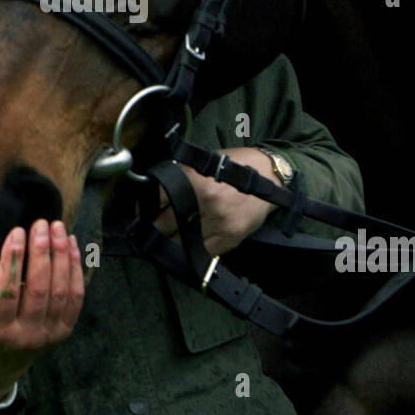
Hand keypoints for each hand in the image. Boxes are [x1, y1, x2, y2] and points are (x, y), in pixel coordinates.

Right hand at [0, 218, 84, 399]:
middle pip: (38, 289)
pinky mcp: (64, 330)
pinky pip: (76, 298)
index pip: (8, 293)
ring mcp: (48, 333)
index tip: (16, 232)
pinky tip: (71, 246)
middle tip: (41, 224)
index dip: (13, 261)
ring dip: (61, 257)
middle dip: (41, 253)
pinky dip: (75, 270)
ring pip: (60, 291)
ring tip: (57, 228)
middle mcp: (27, 334)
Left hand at [155, 147, 277, 256]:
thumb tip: (155, 193)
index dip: (145, 206)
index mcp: (194, 180)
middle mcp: (205, 202)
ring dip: (170, 242)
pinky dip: (192, 250)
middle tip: (149, 228)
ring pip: (180, 242)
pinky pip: (202, 252)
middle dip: (154, 227)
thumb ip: (180, 178)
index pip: (157, 198)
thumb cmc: (236, 165)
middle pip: (164, 224)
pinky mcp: (231, 238)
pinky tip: (187, 246)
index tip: (142, 212)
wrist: (271, 176)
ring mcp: (218, 223)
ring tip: (165, 239)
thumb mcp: (203, 162)